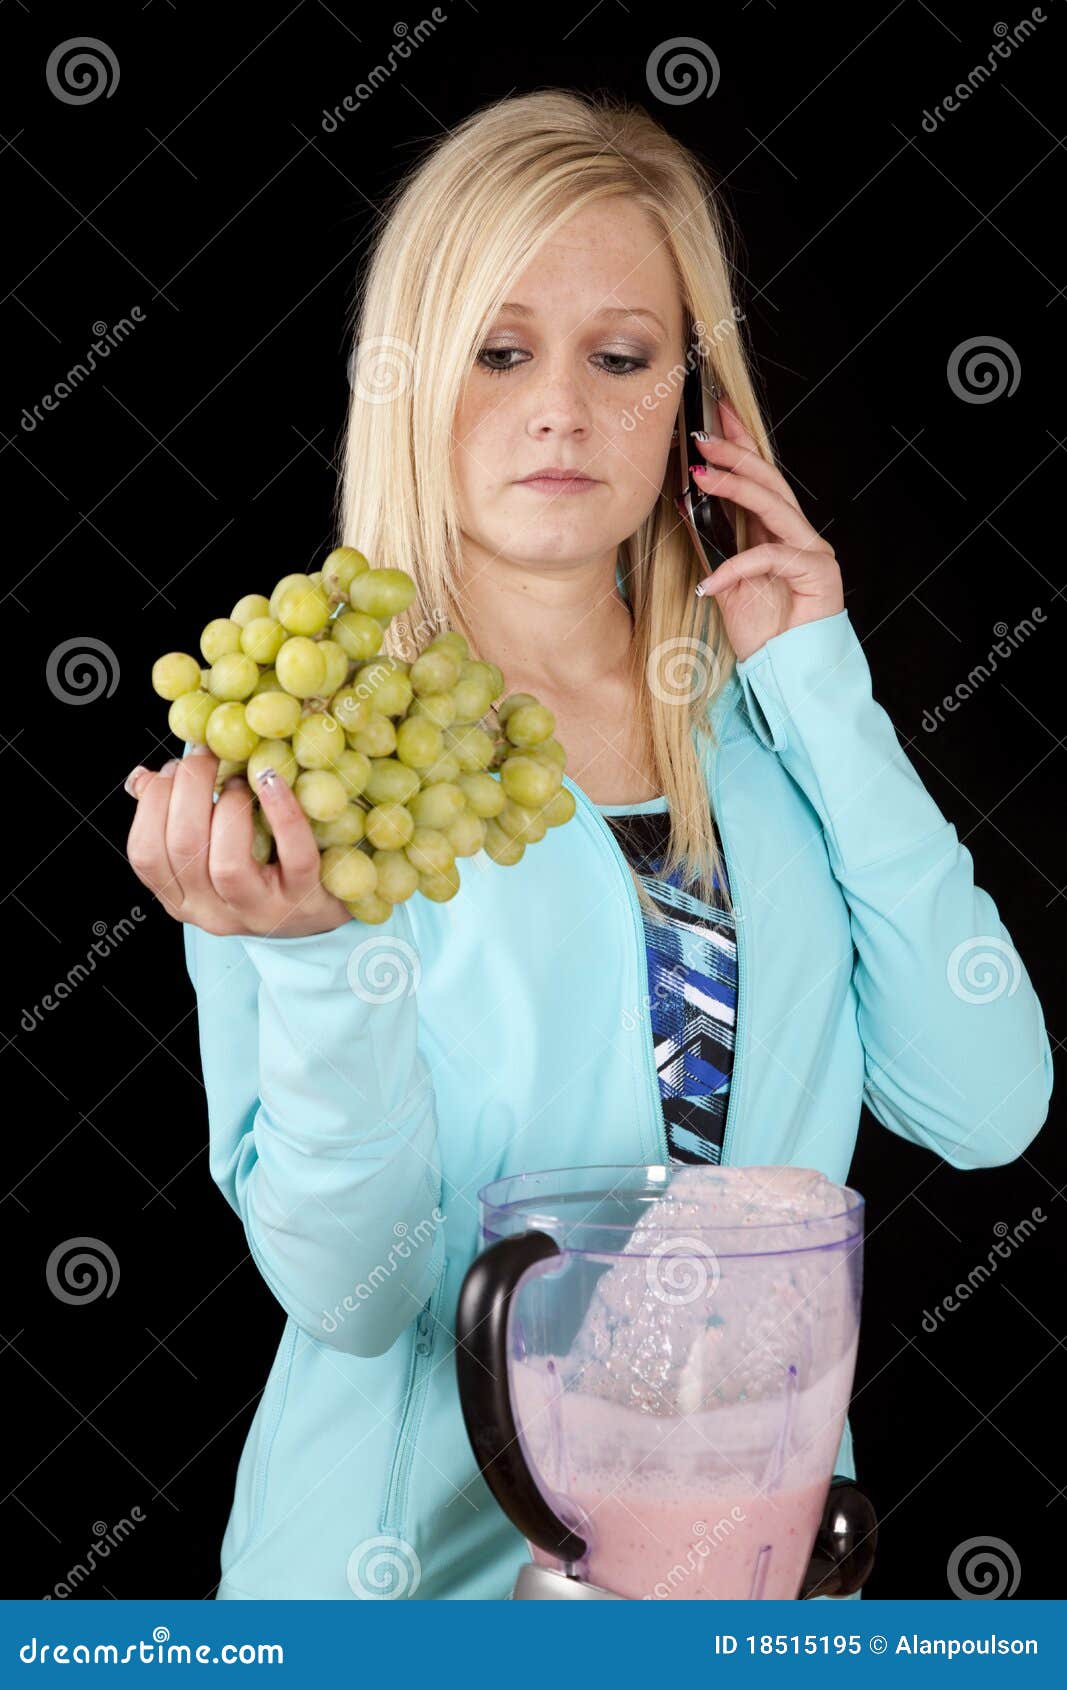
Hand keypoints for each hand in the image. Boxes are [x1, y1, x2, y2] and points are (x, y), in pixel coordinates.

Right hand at [125, 747, 352, 937]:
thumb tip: (143, 777)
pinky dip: (282, 813)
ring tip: (241, 779)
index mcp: (181, 899)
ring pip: (228, 863)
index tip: (173, 768)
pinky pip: (294, 857)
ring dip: (229, 806)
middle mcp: (213, 913)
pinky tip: (273, 780)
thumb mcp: (210, 851)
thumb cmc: (258, 869)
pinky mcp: (305, 900)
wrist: (320, 910)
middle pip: (183, 849)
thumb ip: (176, 816)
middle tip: (207, 756)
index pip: (145, 854)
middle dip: (189, 789)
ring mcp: (260, 910)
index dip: (153, 802)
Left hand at [690, 397, 843, 662]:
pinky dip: (735, 567)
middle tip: (700, 435)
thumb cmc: (762, 635)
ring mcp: (813, 552)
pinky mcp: (819, 573)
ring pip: (773, 506)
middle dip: (735, 453)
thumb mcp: (724, 584)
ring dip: (734, 486)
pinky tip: (708, 581)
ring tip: (698, 474)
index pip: (760, 479)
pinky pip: (770, 557)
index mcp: (778, 535)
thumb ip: (713, 545)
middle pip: (769, 481)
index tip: (714, 416)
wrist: (786, 676)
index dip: (739, 444)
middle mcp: (800, 536)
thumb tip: (686, 505)